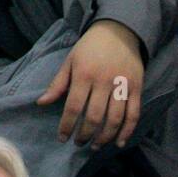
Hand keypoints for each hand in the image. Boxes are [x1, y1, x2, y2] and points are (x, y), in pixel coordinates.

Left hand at [37, 20, 144, 149]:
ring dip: (104, 137)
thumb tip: (41, 103)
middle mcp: (103, 82)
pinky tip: (119, 143)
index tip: (62, 138)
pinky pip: (133, 115)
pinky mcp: (136, 88)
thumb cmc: (90, 48)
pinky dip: (127, 131)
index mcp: (84, 75)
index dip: (67, 126)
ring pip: (114, 119)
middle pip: (94, 117)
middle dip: (85, 134)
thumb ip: (58, 84)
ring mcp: (122, 86)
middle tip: (79, 143)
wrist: (119, 31)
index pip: (74, 107)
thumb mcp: (70, 61)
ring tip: (95, 146)